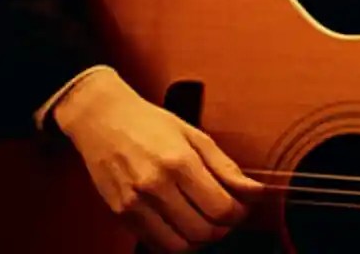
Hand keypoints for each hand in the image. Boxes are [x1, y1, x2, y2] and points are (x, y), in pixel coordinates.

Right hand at [53, 69, 263, 252]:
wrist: (103, 119)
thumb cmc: (150, 124)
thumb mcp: (195, 136)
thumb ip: (226, 168)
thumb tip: (256, 191)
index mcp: (180, 163)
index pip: (221, 208)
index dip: (239, 214)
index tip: (242, 206)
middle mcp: (155, 186)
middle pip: (203, 231)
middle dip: (224, 228)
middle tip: (226, 215)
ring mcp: (135, 204)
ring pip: (180, 246)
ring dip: (200, 239)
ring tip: (205, 221)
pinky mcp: (121, 215)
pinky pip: (156, 244)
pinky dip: (176, 242)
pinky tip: (182, 224)